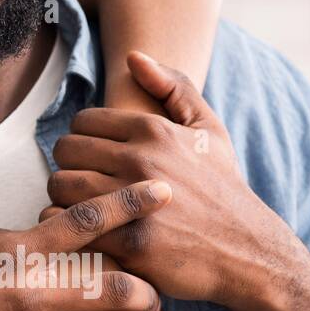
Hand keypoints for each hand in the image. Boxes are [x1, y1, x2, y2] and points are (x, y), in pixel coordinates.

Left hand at [47, 51, 296, 306]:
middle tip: (84, 183)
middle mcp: (141, 160)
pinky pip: (69, 223)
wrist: (249, 254)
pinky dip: (68, 228)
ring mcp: (132, 200)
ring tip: (83, 205)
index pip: (82, 122)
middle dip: (70, 166)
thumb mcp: (210, 131)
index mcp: (154, 130)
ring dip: (64, 197)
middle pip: (65, 151)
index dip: (83, 139)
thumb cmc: (223, 189)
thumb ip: (174, 87)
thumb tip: (133, 56)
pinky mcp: (127, 241)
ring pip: (60, 185)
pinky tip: (87, 232)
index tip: (95, 158)